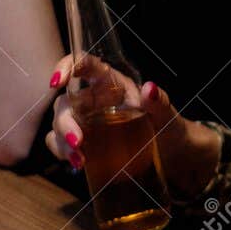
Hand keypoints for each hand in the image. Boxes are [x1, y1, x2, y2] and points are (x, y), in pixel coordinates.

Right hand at [43, 53, 217, 199]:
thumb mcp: (167, 116)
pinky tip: (78, 164)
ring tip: (79, 160)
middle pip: (67, 102)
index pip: (87, 66)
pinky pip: (60, 143)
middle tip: (77, 143)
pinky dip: (62, 152)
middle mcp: (95, 99)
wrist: (172, 157)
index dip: (68, 66)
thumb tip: (149, 89)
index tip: (57, 81)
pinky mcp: (84, 143)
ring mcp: (87, 121)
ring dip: (61, 141)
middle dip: (65, 122)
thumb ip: (159, 102)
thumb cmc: (169, 128)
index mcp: (113, 84)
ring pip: (59, 123)